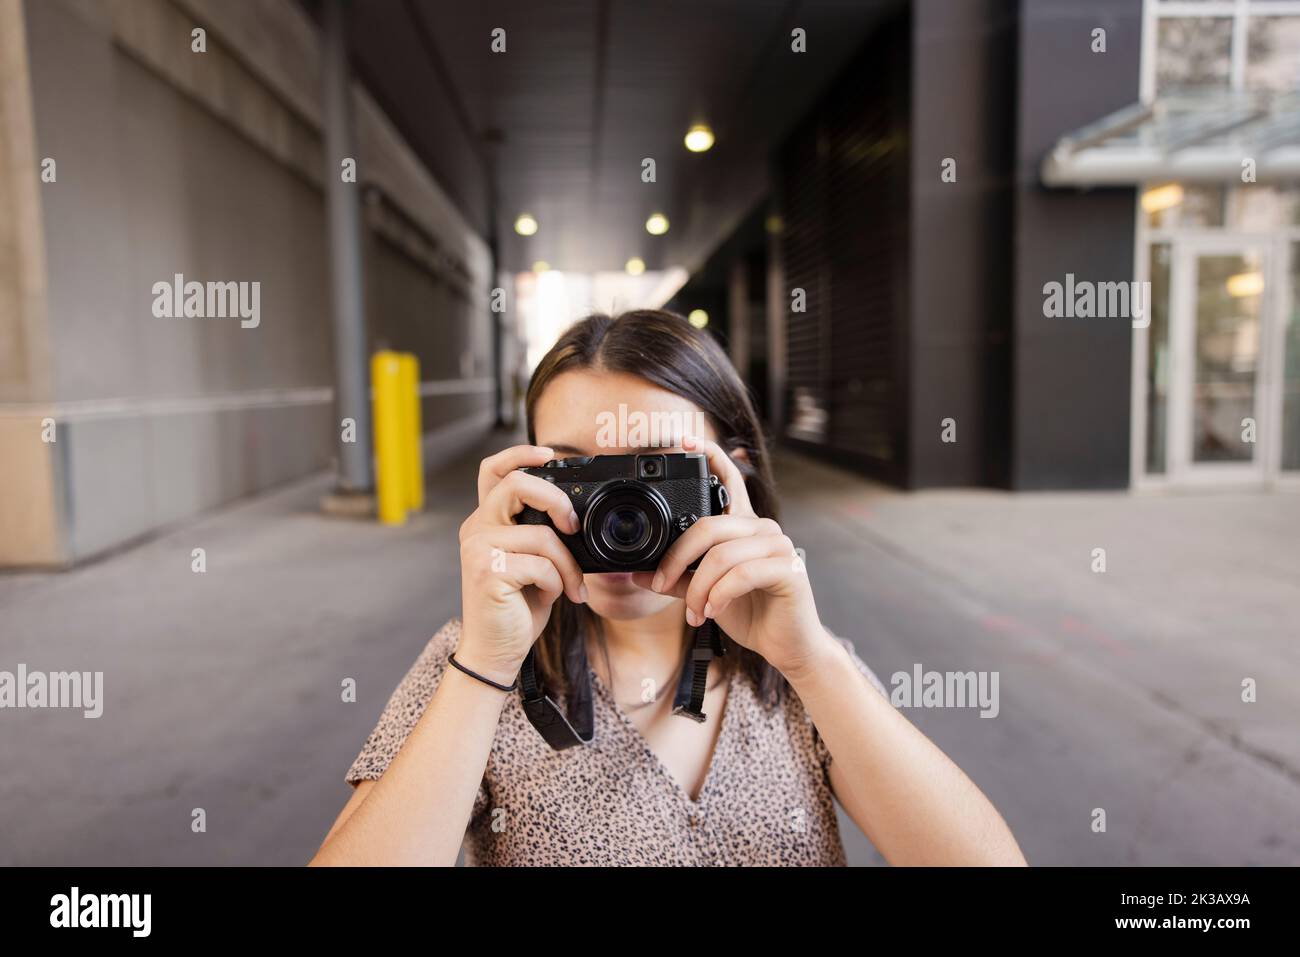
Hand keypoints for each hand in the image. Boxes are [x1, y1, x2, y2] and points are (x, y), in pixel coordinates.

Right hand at [457, 445, 586, 683]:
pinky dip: (558, 583)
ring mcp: (478, 549)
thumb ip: (539, 533)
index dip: (520, 453)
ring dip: (568, 564)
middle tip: (574, 525)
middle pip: (518, 485)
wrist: (496, 652)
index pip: (493, 470)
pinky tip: (555, 597)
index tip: (550, 453)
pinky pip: (541, 565)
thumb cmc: (516, 608)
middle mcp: (476, 529)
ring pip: (542, 535)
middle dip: (557, 501)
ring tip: (572, 586)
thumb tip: (573, 515)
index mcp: (486, 522)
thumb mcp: (531, 562)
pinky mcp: (488, 571)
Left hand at [633, 435, 835, 677]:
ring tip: (693, 612)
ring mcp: (779, 546)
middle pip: (708, 526)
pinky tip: (712, 611)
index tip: (684, 440)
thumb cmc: (748, 613)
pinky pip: (742, 574)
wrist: (786, 646)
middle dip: (676, 559)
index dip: (710, 456)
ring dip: (697, 588)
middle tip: (661, 584)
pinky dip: (719, 595)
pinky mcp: (789, 569)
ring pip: (721, 555)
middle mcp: (762, 528)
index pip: (730, 479)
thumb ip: (676, 579)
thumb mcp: (704, 593)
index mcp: (743, 527)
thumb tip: (638, 574)